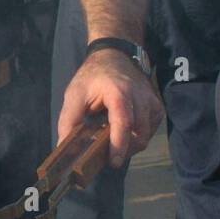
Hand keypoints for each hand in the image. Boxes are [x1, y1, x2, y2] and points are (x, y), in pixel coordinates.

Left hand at [58, 50, 162, 167]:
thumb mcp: (74, 94)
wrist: (114, 56)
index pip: (123, 123)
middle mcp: (139, 97)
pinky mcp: (156, 105)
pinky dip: (140, 136)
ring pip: (146, 134)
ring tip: (114, 145)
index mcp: (118, 93)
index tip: (113, 162)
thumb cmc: (92, 76)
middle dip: (124, 150)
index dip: (119, 145)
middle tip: (107, 157)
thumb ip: (69, 121)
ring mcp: (151, 101)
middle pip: (138, 134)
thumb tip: (63, 147)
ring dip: (131, 145)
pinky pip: (151, 129)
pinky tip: (126, 135)